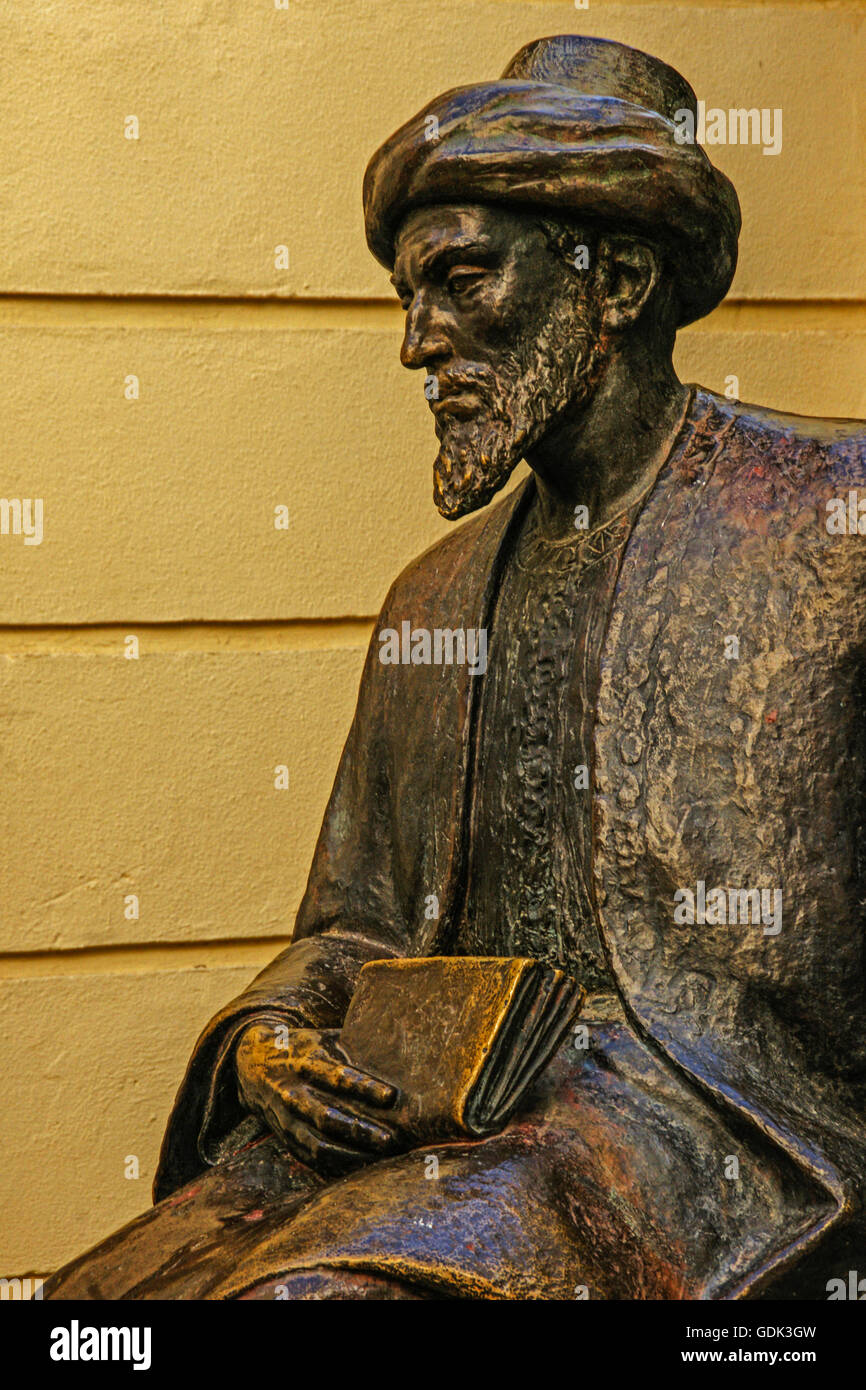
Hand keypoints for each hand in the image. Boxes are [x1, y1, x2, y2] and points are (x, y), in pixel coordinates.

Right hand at [235, 1022, 399, 1175]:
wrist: (252, 1064)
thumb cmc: (302, 1049)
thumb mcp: (321, 1039)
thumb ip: (351, 1048)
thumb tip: (397, 1046)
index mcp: (304, 1060)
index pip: (337, 1076)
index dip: (364, 1087)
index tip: (390, 1097)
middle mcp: (292, 1091)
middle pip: (327, 1115)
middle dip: (360, 1129)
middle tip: (391, 1138)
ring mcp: (285, 1118)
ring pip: (318, 1142)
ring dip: (351, 1152)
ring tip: (381, 1155)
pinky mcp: (285, 1137)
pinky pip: (310, 1156)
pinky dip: (335, 1163)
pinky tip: (361, 1164)